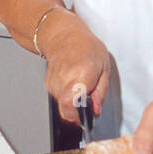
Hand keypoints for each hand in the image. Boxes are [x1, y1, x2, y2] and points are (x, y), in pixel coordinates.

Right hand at [39, 10, 109, 124]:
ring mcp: (53, 82)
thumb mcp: (104, 67)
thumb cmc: (87, 48)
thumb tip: (95, 110)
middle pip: (67, 108)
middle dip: (79, 109)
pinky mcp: (48, 85)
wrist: (65, 36)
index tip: (84, 117)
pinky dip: (67, 95)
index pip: (69, 103)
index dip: (76, 116)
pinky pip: (59, 98)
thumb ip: (100, 93)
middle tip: (88, 97)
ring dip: (74, 101)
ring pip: (63, 105)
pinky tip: (72, 82)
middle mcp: (64, 79)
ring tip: (80, 85)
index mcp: (81, 74)